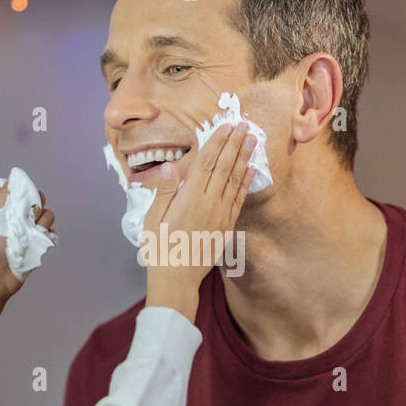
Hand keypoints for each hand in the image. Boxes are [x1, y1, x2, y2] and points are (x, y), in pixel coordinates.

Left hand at [0, 182, 55, 298]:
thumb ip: (5, 195)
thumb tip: (15, 176)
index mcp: (5, 208)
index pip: (23, 190)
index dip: (25, 193)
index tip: (22, 202)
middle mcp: (19, 217)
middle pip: (39, 200)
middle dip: (35, 209)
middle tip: (24, 220)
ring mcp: (30, 230)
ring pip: (48, 215)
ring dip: (39, 225)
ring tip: (27, 237)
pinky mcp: (38, 243)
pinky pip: (51, 232)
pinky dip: (46, 236)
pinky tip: (35, 244)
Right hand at [138, 122, 254, 316]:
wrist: (177, 279)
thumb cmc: (160, 249)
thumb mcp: (154, 218)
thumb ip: (164, 191)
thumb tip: (169, 167)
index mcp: (189, 198)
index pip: (206, 162)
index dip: (217, 142)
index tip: (226, 126)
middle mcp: (209, 203)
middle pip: (224, 167)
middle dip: (234, 144)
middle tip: (244, 125)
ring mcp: (221, 215)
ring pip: (235, 180)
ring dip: (244, 158)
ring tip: (252, 140)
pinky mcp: (226, 226)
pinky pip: (239, 199)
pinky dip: (246, 182)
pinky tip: (251, 170)